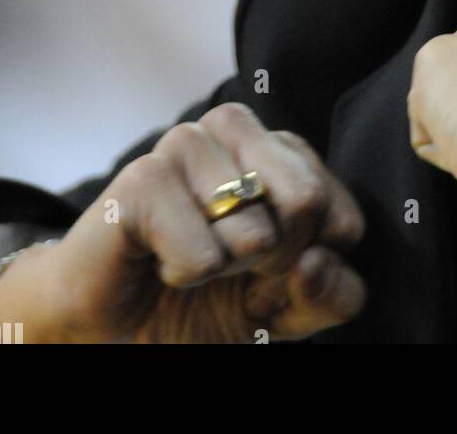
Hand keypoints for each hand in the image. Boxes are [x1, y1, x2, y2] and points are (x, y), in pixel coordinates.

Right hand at [0, 103, 366, 342]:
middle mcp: (237, 130)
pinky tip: (158, 260)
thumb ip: (330, 294)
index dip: (310, 267)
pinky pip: (203, 252)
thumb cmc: (204, 304)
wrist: (114, 327)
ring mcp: (188, 143)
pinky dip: (185, 274)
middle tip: (232, 267)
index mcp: (281, 151)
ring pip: (255, 232)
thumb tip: (318, 262)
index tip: (270, 272)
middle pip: (307, 201)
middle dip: (277, 262)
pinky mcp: (144, 176)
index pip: (342, 216)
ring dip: (224, 270)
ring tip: (190, 256)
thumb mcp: (285, 312)